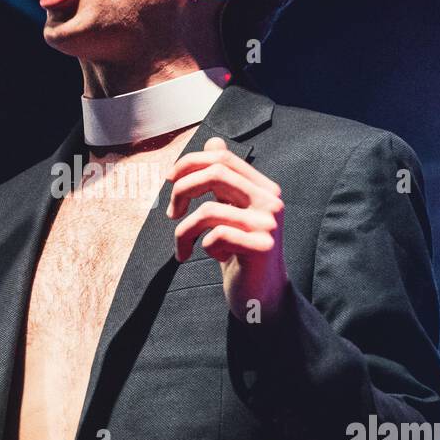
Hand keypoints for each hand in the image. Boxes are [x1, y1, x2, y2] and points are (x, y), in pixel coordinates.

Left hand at [166, 137, 287, 321]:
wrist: (263, 297)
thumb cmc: (241, 254)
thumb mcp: (230, 212)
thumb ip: (224, 180)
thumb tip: (213, 142)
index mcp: (263, 188)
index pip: (222, 158)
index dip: (189, 164)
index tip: (169, 181)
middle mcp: (271, 201)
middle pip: (215, 173)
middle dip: (182, 189)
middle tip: (171, 213)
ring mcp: (268, 225)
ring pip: (208, 211)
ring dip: (184, 232)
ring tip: (182, 248)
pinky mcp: (262, 248)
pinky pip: (215, 236)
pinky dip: (204, 248)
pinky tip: (214, 258)